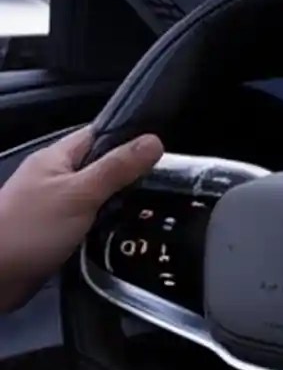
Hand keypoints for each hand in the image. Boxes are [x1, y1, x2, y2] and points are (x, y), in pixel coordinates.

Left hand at [0, 126, 162, 311]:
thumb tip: (154, 141)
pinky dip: (109, 228)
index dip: (130, 138)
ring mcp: (56, 208)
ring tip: (155, 210)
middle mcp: (55, 179)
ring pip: (100, 198)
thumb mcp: (79, 194)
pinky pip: (92, 224)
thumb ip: (117, 168)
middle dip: (132, 176)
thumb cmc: (28, 229)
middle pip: (103, 168)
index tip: (163, 151)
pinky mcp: (59, 235)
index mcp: (56, 158)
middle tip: (167, 186)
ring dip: (122, 206)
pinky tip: (128, 235)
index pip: (100, 134)